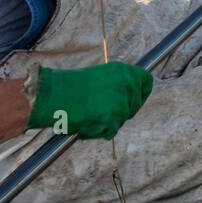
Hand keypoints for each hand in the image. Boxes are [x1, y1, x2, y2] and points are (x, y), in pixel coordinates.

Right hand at [26, 61, 152, 138]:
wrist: (55, 96)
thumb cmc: (72, 87)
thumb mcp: (102, 76)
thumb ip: (119, 83)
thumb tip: (132, 94)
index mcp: (124, 71)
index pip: (147, 82)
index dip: (141, 93)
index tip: (134, 99)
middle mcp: (127, 85)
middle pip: (135, 105)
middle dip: (122, 111)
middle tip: (102, 109)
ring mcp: (121, 103)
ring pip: (122, 120)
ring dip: (108, 121)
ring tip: (90, 113)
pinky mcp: (113, 120)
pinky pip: (110, 131)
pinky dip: (99, 131)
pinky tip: (86, 122)